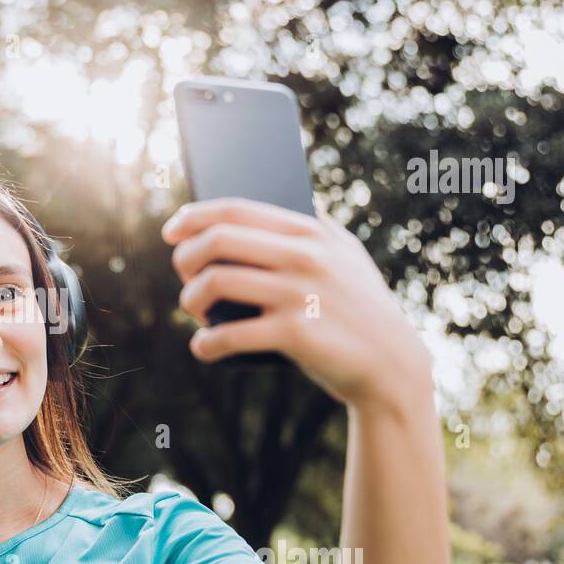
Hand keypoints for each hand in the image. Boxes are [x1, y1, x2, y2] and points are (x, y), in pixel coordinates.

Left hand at [161, 197, 433, 411]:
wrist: (392, 365)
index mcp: (309, 232)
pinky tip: (203, 348)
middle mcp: (303, 257)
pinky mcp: (294, 334)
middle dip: (185, 258)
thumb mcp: (347, 256)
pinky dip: (205, 344)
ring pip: (215, 283)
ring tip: (197, 314)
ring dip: (190, 300)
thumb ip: (318, 225)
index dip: (194, 217)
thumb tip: (288, 198)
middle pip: (217, 240)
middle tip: (184, 278)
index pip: (236, 209)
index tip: (171, 231)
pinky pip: (228, 334)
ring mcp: (298, 294)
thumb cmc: (360, 310)